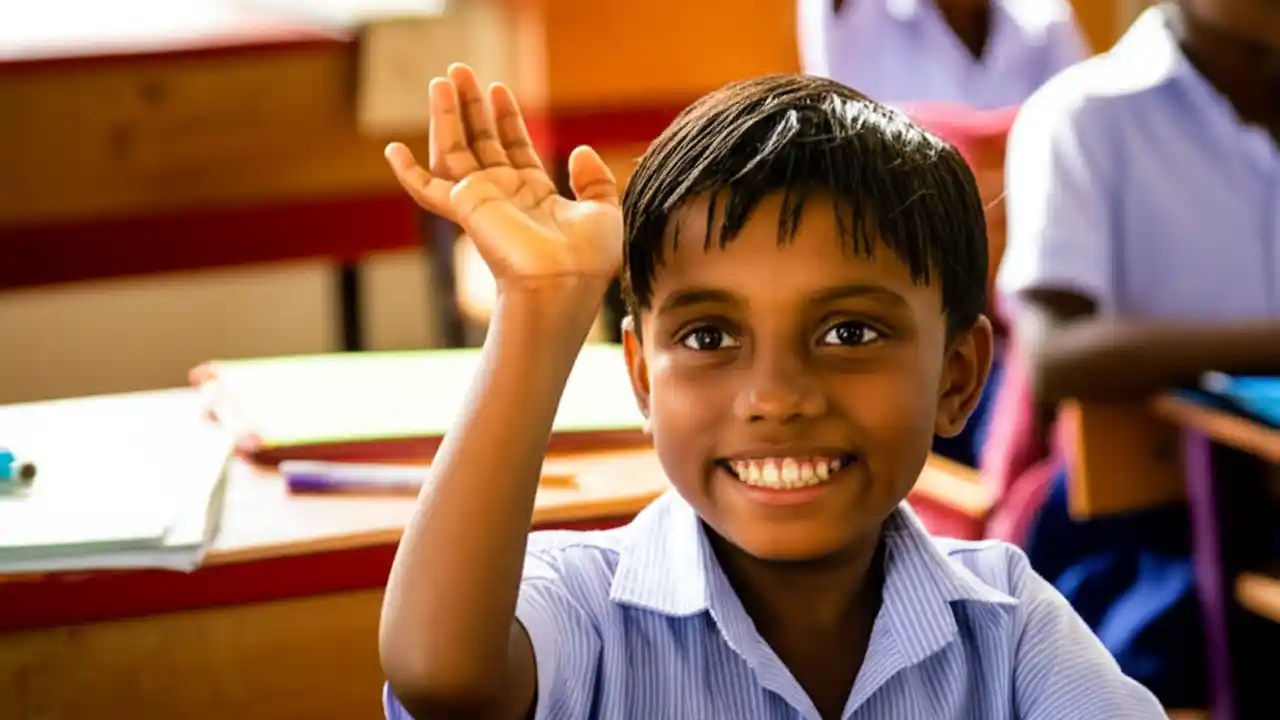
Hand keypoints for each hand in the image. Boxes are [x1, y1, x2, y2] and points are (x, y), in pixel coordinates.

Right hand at [384, 64, 622, 289]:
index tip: (499, 88)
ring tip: (442, 80)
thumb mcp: (603, 211)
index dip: (505, 117)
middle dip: (470, 106)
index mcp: (533, 194)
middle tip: (460, 71)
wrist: (565, 281)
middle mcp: (503, 195)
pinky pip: (428, 189)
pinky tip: (392, 150)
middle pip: (480, 141)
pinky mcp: (465, 208)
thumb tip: (580, 150)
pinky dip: (409, 173)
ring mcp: (481, 201)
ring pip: (454, 151)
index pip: (513, 147)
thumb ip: (594, 180)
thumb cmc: (587, 258)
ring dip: (446, 116)